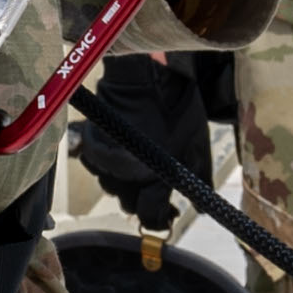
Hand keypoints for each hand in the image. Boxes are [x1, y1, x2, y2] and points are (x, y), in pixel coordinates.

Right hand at [72, 52, 221, 225]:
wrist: (146, 75)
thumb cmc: (177, 107)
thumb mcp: (197, 143)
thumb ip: (199, 178)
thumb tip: (202, 209)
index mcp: (154, 176)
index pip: (150, 216)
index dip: (160, 217)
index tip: (169, 211)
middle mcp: (126, 176)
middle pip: (129, 206)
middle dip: (142, 198)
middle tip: (155, 184)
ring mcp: (105, 163)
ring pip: (112, 187)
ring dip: (124, 181)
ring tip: (138, 161)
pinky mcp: (90, 148)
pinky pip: (96, 167)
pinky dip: (106, 163)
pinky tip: (119, 151)